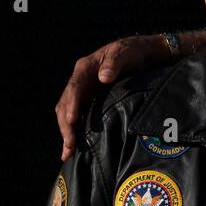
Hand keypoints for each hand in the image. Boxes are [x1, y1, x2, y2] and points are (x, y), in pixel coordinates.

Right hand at [56, 35, 165, 159]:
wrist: (139, 55)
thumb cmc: (131, 52)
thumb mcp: (124, 53)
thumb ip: (114, 63)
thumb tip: (103, 78)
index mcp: (85, 68)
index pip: (74, 88)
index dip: (72, 105)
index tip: (72, 120)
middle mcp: (80, 81)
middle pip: (66, 105)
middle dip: (66, 126)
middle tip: (70, 144)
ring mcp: (83, 93)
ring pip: (68, 114)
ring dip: (67, 133)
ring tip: (68, 153)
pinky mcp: (89, 102)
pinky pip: (78, 118)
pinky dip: (74, 132)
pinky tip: (73, 148)